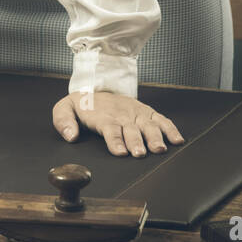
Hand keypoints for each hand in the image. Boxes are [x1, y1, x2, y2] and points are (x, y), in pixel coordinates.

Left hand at [53, 89, 184, 156]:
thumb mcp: (64, 109)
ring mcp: (136, 113)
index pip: (110, 128)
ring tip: (160, 149)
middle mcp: (122, 114)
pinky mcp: (146, 112)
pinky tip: (177, 140)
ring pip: (148, 125)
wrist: (96, 88)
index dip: (115, 140)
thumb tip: (70, 135)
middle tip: (141, 153)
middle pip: (131, 129)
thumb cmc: (82, 105)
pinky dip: (170, 129)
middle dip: (136, 141)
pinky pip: (161, 120)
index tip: (120, 152)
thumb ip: (63, 121)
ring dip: (155, 137)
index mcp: (103, 115)